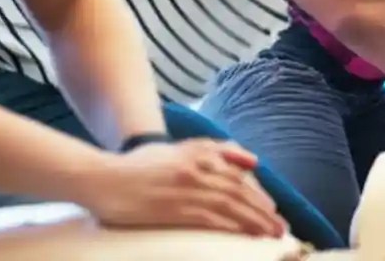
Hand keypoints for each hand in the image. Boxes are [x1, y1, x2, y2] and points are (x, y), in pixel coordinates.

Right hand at [78, 139, 286, 236]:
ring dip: (254, 221)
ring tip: (271, 235)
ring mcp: (186, 187)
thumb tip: (252, 161)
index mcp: (199, 152)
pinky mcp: (174, 208)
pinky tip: (244, 236)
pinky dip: (231, 226)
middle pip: (240, 190)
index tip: (272, 210)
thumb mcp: (178, 149)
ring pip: (230, 205)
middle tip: (281, 228)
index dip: (260, 194)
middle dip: (264, 210)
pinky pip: (210, 218)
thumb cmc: (139, 166)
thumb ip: (215, 150)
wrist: (103, 178)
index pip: (240, 175)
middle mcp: (197, 167)